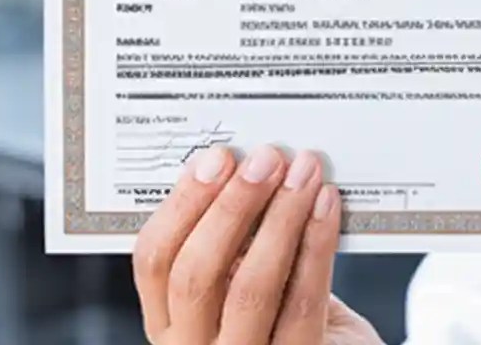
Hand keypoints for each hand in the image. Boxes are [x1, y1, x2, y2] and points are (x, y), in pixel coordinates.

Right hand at [132, 144, 383, 343]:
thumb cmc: (289, 313)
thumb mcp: (246, 279)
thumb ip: (236, 239)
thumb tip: (246, 167)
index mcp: (172, 321)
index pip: (154, 262)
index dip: (183, 204)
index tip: (216, 159)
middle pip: (196, 275)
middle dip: (232, 205)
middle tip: (265, 159)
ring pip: (250, 289)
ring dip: (280, 218)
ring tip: (302, 173)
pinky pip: (302, 301)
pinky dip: (316, 244)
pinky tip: (325, 206)